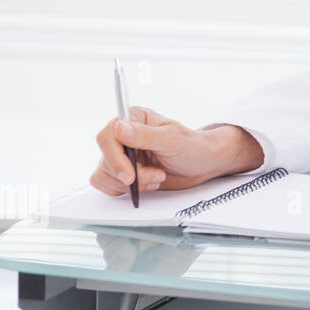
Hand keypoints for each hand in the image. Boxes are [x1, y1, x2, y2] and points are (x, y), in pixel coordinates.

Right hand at [89, 106, 263, 196]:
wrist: (203, 164)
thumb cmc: (193, 147)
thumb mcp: (172, 140)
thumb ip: (145, 135)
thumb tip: (119, 127)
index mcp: (133, 119)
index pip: (107, 137)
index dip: (114, 158)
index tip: (129, 174)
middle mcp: (124, 136)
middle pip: (106, 160)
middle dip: (132, 175)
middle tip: (157, 176)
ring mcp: (122, 156)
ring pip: (106, 176)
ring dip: (134, 184)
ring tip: (158, 177)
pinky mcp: (123, 172)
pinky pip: (109, 186)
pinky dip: (128, 190)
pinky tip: (150, 183)